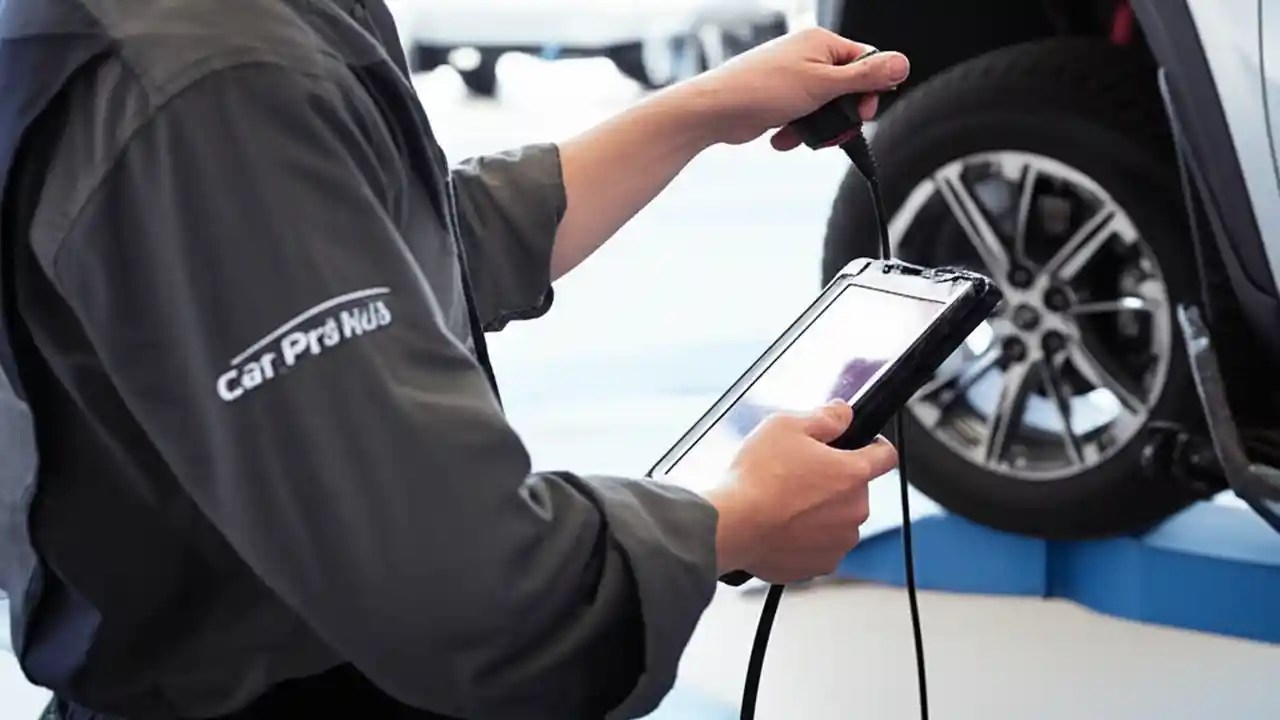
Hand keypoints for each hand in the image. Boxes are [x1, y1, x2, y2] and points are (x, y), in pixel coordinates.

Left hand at [677, 28, 909, 149]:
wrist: (716, 111)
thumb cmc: (762, 90)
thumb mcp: (823, 85)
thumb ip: (864, 78)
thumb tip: (902, 63)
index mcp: (822, 42)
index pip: (866, 61)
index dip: (869, 90)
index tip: (864, 112)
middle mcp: (808, 56)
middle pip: (847, 88)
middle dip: (840, 114)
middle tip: (832, 129)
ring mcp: (793, 78)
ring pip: (825, 108)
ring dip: (816, 128)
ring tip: (799, 133)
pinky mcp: (780, 100)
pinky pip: (803, 118)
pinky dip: (796, 131)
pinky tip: (781, 137)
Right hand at [705, 400, 897, 583]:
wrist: (732, 526)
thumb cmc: (757, 478)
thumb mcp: (786, 425)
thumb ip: (825, 417)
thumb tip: (843, 413)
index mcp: (853, 473)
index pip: (886, 455)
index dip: (874, 445)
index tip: (861, 445)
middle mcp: (854, 511)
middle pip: (855, 489)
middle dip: (833, 480)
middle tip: (798, 474)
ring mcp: (839, 542)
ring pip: (838, 519)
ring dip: (820, 511)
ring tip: (784, 503)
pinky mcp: (819, 565)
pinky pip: (820, 546)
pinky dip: (805, 537)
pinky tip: (780, 526)